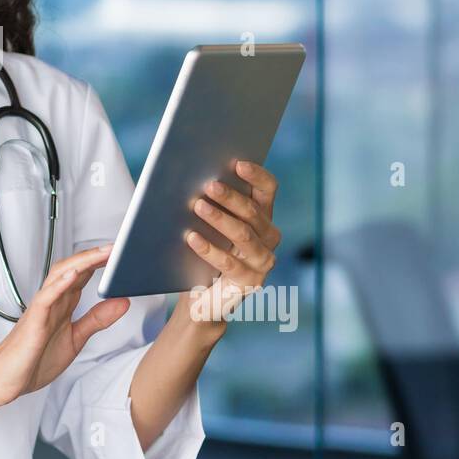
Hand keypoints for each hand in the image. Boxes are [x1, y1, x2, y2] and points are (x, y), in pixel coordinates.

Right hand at [0, 245, 129, 409]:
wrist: (4, 380)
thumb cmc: (33, 360)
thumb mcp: (76, 339)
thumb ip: (97, 320)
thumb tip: (122, 302)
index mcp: (61, 305)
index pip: (82, 275)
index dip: (101, 262)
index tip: (120, 252)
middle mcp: (52, 301)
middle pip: (73, 268)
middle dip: (94, 255)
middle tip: (117, 246)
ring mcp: (41, 309)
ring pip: (60, 276)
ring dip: (82, 262)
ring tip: (102, 253)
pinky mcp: (33, 320)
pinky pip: (45, 297)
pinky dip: (59, 284)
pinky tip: (73, 274)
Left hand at [183, 161, 281, 326]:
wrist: (200, 295)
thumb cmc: (202, 250)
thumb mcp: (207, 223)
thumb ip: (209, 200)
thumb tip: (190, 173)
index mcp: (262, 216)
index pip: (268, 190)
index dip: (256, 175)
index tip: (237, 163)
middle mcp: (268, 237)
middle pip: (252, 211)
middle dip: (230, 196)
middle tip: (208, 185)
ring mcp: (263, 261)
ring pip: (244, 235)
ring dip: (220, 219)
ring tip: (198, 206)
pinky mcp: (251, 282)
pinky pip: (231, 264)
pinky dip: (210, 249)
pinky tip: (192, 238)